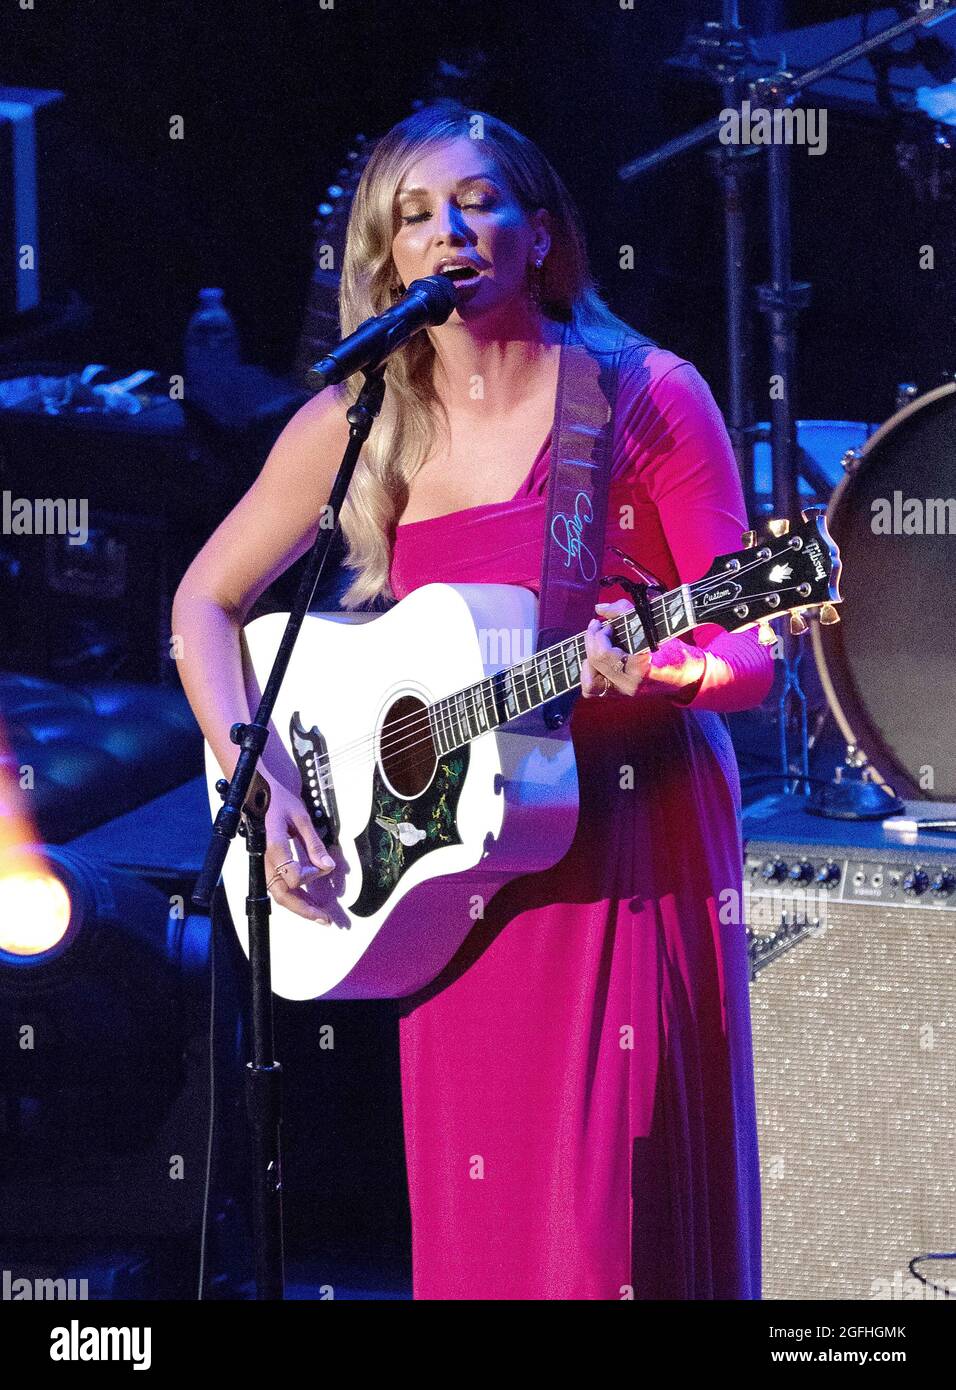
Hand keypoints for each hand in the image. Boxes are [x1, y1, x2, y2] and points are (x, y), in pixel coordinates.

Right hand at [262, 776, 335, 923]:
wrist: (261, 793)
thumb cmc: (281, 801)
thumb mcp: (301, 817)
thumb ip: (314, 843)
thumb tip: (328, 867)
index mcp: (273, 842)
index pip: (288, 871)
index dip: (308, 875)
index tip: (323, 867)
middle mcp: (265, 857)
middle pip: (280, 891)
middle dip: (303, 908)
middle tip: (325, 918)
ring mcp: (264, 863)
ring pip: (278, 893)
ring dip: (299, 907)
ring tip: (320, 916)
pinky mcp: (267, 865)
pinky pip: (278, 886)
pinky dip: (294, 898)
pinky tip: (309, 904)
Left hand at [582, 599, 707, 700]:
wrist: (686, 674)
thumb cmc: (672, 648)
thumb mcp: (652, 624)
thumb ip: (624, 611)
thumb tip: (599, 608)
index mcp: (641, 667)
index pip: (605, 653)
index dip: (600, 635)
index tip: (607, 625)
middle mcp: (630, 684)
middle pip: (595, 663)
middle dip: (591, 640)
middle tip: (597, 627)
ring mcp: (624, 693)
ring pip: (588, 681)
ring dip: (587, 659)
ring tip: (595, 645)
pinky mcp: (620, 696)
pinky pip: (592, 690)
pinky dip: (589, 673)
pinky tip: (596, 660)